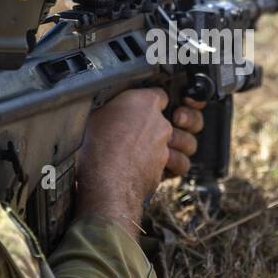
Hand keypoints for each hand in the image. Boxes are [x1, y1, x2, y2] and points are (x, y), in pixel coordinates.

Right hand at [75, 90, 206, 234]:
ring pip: (183, 142)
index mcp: (144, 102)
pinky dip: (171, 165)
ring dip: (174, 144)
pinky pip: (177, 163)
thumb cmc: (96, 149)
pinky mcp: (166, 168)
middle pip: (169, 119)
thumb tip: (107, 112)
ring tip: (156, 149)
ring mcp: (166, 146)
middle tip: (141, 132)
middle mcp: (160, 122)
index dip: (150, 102)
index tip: (141, 108)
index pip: (159, 95)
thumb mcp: (94, 117)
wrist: (107, 182)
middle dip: (158, 126)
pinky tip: (158, 166)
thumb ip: (111, 110)